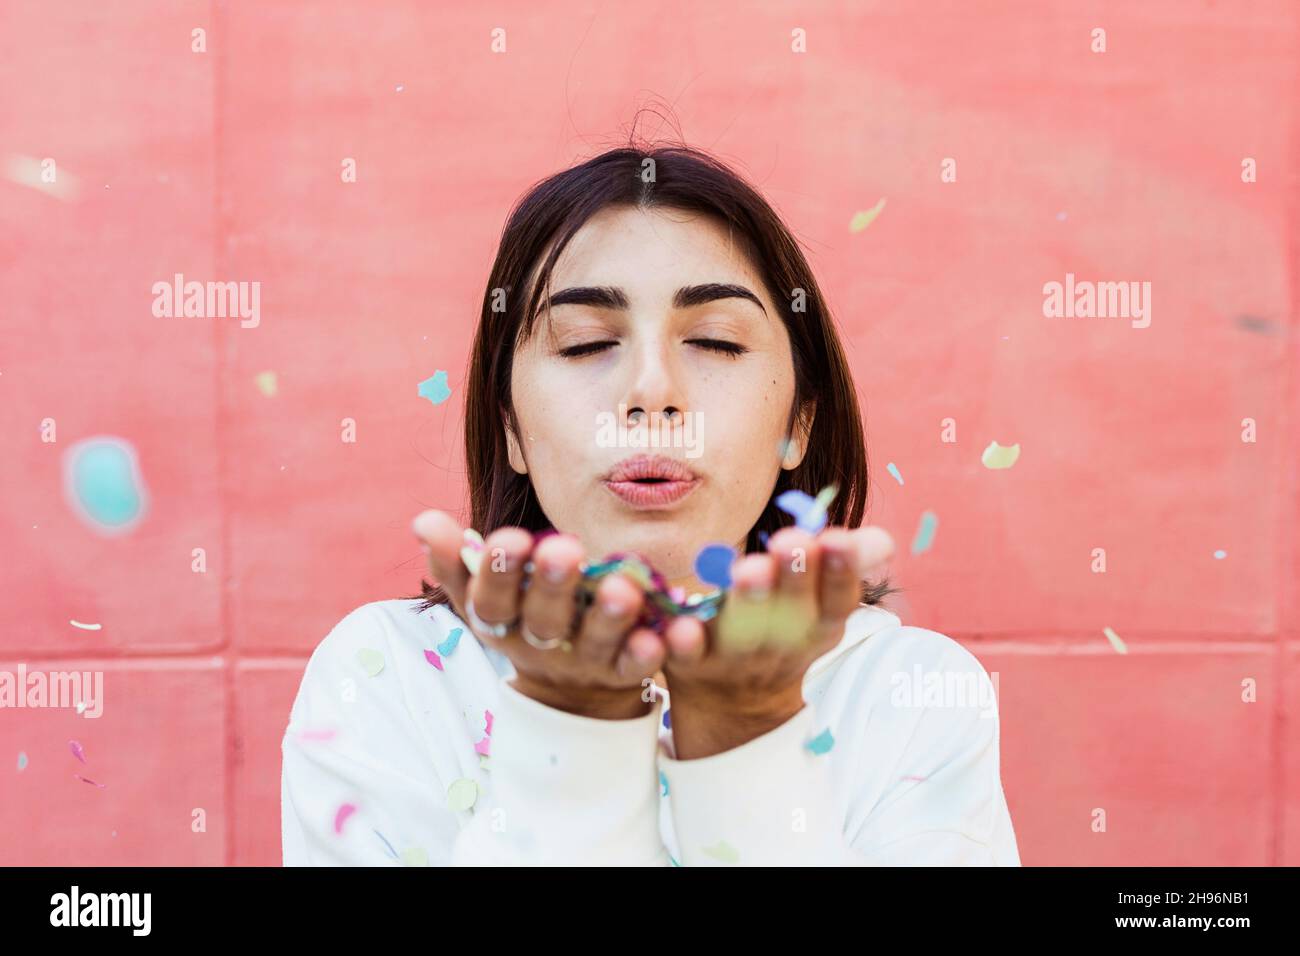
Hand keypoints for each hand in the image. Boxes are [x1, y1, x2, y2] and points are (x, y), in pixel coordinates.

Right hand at [412, 511, 665, 719]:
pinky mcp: (624, 675)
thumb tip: (422, 520)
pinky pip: (640, 666)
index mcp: (501, 622)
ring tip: (624, 586)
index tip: (508, 539)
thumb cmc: (524, 617)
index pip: (490, 601)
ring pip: (596, 643)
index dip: (497, 574)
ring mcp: (584, 663)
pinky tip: (667, 630)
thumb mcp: (485, 595)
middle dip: (552, 586)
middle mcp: (540, 645)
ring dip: (609, 617)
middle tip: (564, 548)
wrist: (571, 688)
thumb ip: (457, 560)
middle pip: (544, 621)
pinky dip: (652, 651)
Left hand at [661, 524, 894, 757]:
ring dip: (745, 605)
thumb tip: (883, 540)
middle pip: (789, 617)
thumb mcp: (818, 607)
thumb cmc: (780, 630)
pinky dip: (684, 643)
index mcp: (816, 629)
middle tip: (790, 541)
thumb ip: (842, 568)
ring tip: (747, 570)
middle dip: (792, 579)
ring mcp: (733, 661)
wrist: (733, 705)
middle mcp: (779, 648)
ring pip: (740, 636)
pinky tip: (682, 624)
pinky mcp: (689, 666)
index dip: (839, 575)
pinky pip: (684, 657)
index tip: (838, 540)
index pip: (835, 604)